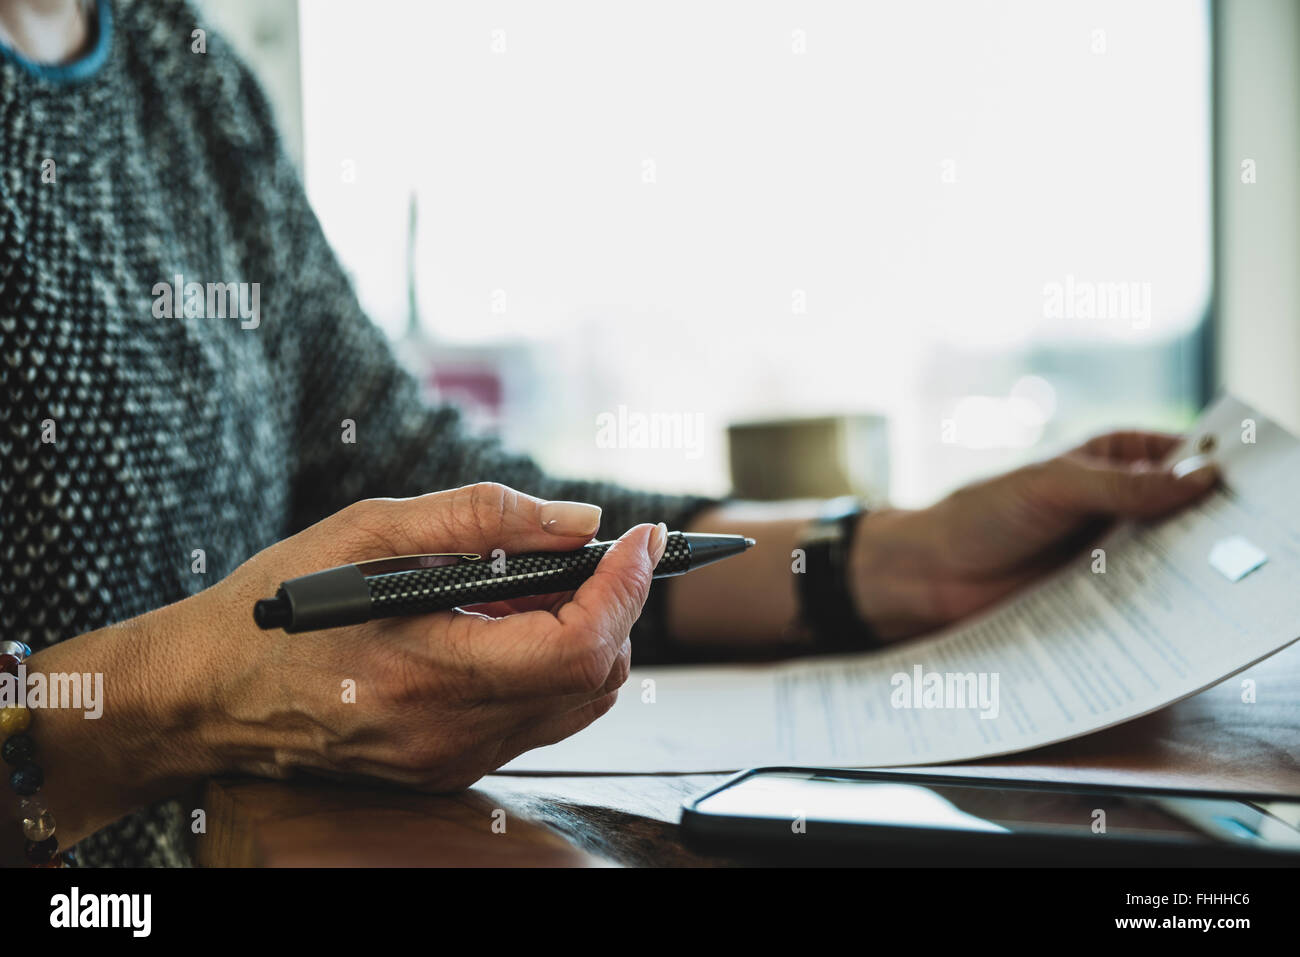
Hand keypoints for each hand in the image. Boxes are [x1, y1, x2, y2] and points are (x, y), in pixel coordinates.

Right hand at [198, 483, 664, 789]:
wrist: (207, 694)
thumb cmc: (279, 605)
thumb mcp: (369, 531)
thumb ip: (481, 519)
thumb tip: (580, 520)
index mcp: (427, 674)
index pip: (577, 647)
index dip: (625, 588)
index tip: (641, 538)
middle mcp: (449, 734)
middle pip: (593, 680)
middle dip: (616, 608)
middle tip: (595, 554)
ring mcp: (450, 759)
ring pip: (574, 705)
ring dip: (583, 636)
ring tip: (538, 585)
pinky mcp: (446, 766)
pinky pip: (533, 718)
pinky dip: (545, 664)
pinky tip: (504, 623)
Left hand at [848, 431, 1218, 639]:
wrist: (929, 577)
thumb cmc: (982, 515)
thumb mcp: (1053, 486)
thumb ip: (1123, 485)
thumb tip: (1202, 478)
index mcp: (1113, 460)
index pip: (1184, 456)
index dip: (1216, 468)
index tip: (1248, 490)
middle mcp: (1121, 506)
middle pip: (1188, 514)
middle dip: (1214, 528)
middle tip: (1243, 547)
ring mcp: (1113, 554)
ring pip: (1172, 562)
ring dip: (1194, 575)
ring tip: (1224, 590)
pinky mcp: (1101, 599)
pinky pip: (1143, 605)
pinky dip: (1164, 612)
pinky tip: (1184, 625)